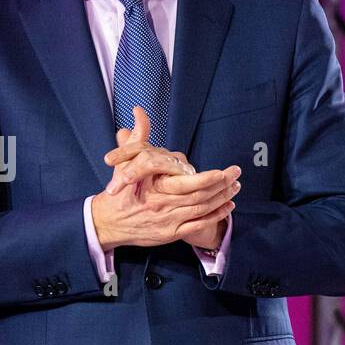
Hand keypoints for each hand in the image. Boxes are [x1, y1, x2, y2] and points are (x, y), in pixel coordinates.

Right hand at [90, 107, 240, 248]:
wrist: (107, 222)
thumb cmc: (118, 191)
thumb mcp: (124, 162)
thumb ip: (137, 137)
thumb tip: (139, 111)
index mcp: (152, 187)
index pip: (185, 183)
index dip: (206, 179)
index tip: (220, 171)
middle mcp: (161, 204)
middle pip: (198, 195)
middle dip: (221, 185)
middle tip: (236, 173)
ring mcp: (166, 220)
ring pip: (201, 209)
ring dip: (221, 198)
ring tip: (235, 186)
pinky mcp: (170, 233)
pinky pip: (198, 225)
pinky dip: (215, 216)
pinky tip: (227, 206)